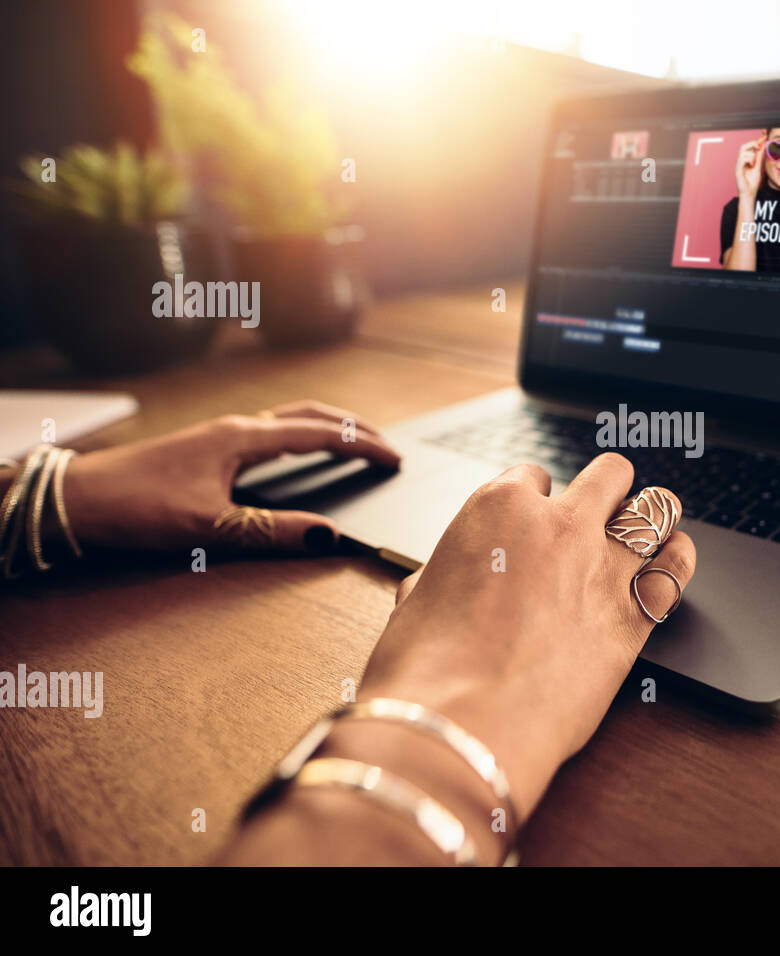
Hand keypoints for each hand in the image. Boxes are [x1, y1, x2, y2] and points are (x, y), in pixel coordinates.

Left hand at [59, 400, 400, 552]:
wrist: (78, 499)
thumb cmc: (137, 507)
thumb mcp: (211, 527)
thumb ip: (273, 532)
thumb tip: (328, 537)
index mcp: (243, 438)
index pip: (320, 435)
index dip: (362, 446)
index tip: (394, 458)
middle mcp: (235, 428)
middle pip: (310, 415)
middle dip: (354, 428)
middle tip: (387, 446)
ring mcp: (220, 434)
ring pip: (288, 419)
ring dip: (327, 428)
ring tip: (354, 443)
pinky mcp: (207, 447)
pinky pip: (269, 431)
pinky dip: (300, 435)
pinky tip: (298, 454)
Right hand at [354, 454, 696, 824]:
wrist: (462, 726)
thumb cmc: (426, 670)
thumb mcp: (416, 604)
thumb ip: (440, 579)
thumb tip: (437, 586)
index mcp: (498, 510)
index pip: (531, 476)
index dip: (535, 497)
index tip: (536, 516)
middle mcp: (559, 527)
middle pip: (608, 476)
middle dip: (605, 490)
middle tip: (601, 511)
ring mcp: (603, 569)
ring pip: (655, 510)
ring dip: (652, 515)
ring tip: (650, 526)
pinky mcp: (635, 619)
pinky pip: (676, 570)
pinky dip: (678, 559)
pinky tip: (674, 558)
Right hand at [735, 135, 765, 197]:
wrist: (749, 193)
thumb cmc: (752, 182)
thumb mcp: (758, 166)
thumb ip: (759, 157)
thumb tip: (762, 146)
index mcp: (745, 160)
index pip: (749, 147)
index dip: (756, 140)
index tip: (764, 135)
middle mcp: (741, 161)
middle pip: (744, 147)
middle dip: (752, 144)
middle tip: (759, 146)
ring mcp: (738, 165)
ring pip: (743, 152)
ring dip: (752, 155)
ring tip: (754, 163)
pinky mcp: (737, 170)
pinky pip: (742, 159)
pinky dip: (749, 160)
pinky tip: (751, 165)